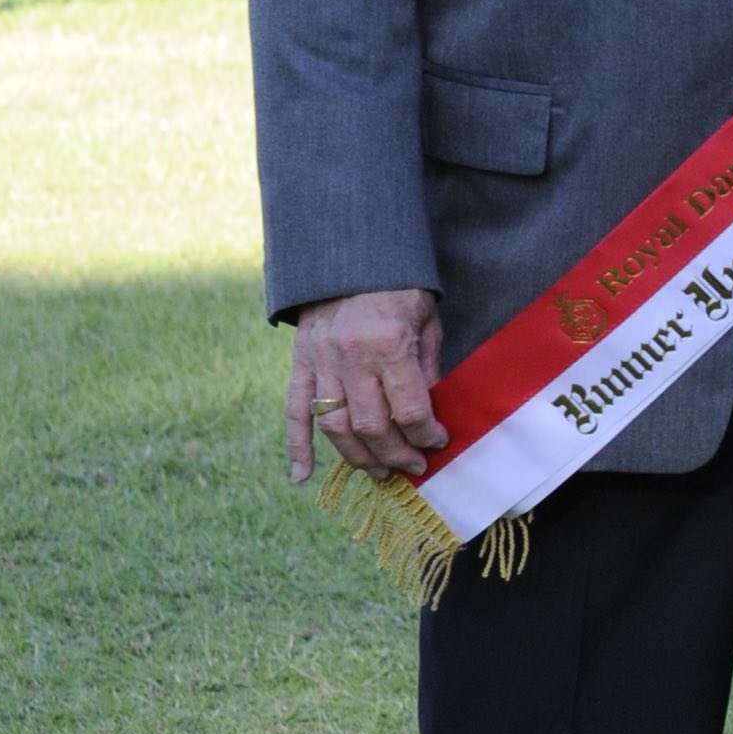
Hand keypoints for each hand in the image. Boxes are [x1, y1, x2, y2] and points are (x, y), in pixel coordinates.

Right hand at [287, 287, 442, 484]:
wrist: (348, 257)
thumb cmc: (398, 290)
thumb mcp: (426, 322)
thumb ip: (426, 368)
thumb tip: (430, 415)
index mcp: (388, 345)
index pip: (410, 410)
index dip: (427, 435)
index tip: (438, 441)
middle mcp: (351, 358)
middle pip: (371, 426)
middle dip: (396, 454)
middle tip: (413, 466)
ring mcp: (320, 363)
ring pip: (334, 427)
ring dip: (358, 458)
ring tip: (380, 472)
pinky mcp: (300, 364)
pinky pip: (294, 413)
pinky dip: (296, 447)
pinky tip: (302, 476)